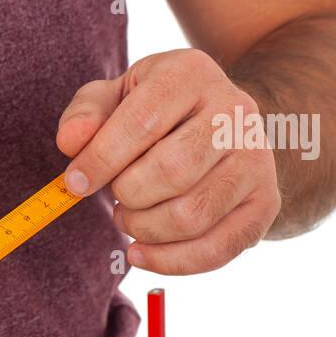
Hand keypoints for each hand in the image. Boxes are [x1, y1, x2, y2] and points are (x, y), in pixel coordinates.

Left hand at [56, 49, 281, 273]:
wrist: (223, 126)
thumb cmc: (155, 113)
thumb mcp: (117, 97)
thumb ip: (86, 113)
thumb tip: (70, 142)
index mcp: (192, 74)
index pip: (141, 122)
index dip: (100, 160)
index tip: (75, 183)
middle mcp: (234, 112)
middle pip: (170, 172)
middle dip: (126, 196)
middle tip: (115, 198)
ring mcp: (256, 159)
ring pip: (191, 216)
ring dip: (143, 229)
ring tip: (128, 218)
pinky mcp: (265, 203)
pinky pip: (216, 249)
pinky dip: (169, 262)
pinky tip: (141, 252)